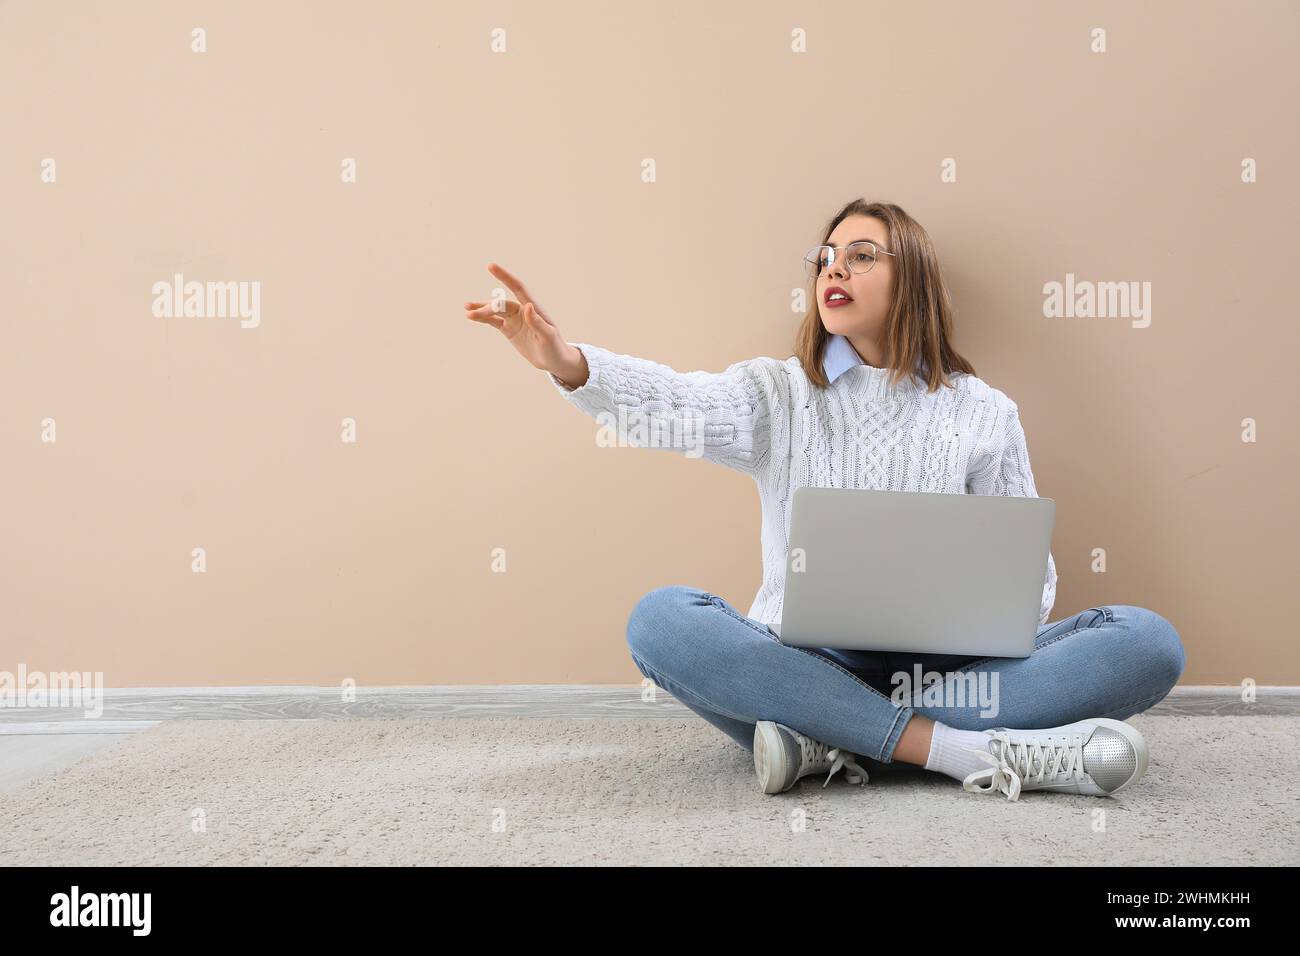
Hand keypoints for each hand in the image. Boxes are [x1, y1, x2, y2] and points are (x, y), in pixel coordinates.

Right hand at [464, 263, 582, 381]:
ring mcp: (514, 319)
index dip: (505, 276)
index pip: (518, 287)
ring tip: (467, 311)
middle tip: (472, 313)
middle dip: (487, 308)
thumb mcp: (548, 336)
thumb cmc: (555, 348)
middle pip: (502, 304)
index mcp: (534, 308)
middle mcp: (523, 310)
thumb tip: (527, 306)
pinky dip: (482, 318)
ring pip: (495, 311)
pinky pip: (493, 321)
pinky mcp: (509, 329)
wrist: (554, 361)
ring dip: (481, 310)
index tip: (491, 266)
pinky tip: (471, 316)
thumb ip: (538, 322)